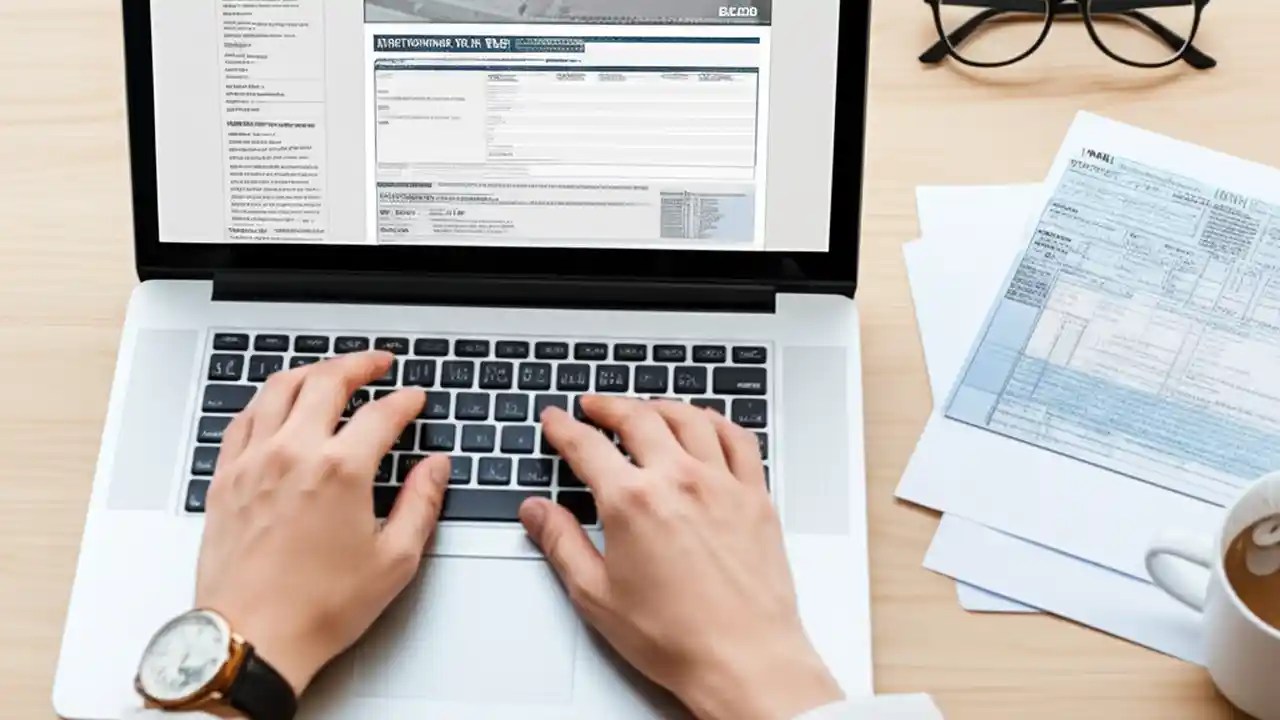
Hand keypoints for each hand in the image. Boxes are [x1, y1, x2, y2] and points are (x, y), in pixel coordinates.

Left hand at [197, 352, 449, 694]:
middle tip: (378, 363)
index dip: (405, 400)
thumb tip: (435, 468)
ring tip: (332, 370)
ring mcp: (253, 461)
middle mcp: (294, 453)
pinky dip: (267, 400)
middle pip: (328, 380)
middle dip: (360, 363)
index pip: (382, 413)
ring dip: (313, 370)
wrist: (253, 638)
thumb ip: (421, 503)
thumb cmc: (318, 608)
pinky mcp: (225, 478)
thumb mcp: (394, 560)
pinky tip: (278, 404)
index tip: (414, 398)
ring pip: (280, 387)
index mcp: (340, 471)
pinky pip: (244, 418)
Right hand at [520, 397, 842, 719]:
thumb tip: (537, 511)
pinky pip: (737, 439)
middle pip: (638, 418)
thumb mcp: (597, 595)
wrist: (744, 659)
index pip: (587, 446)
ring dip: (659, 405)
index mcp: (633, 502)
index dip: (564, 428)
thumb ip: (562, 543)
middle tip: (593, 406)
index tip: (556, 420)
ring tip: (643, 408)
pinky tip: (705, 422)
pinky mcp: (755, 496)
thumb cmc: (676, 637)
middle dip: (608, 406)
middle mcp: (678, 481)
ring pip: (689, 418)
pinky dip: (716, 420)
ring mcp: (722, 484)